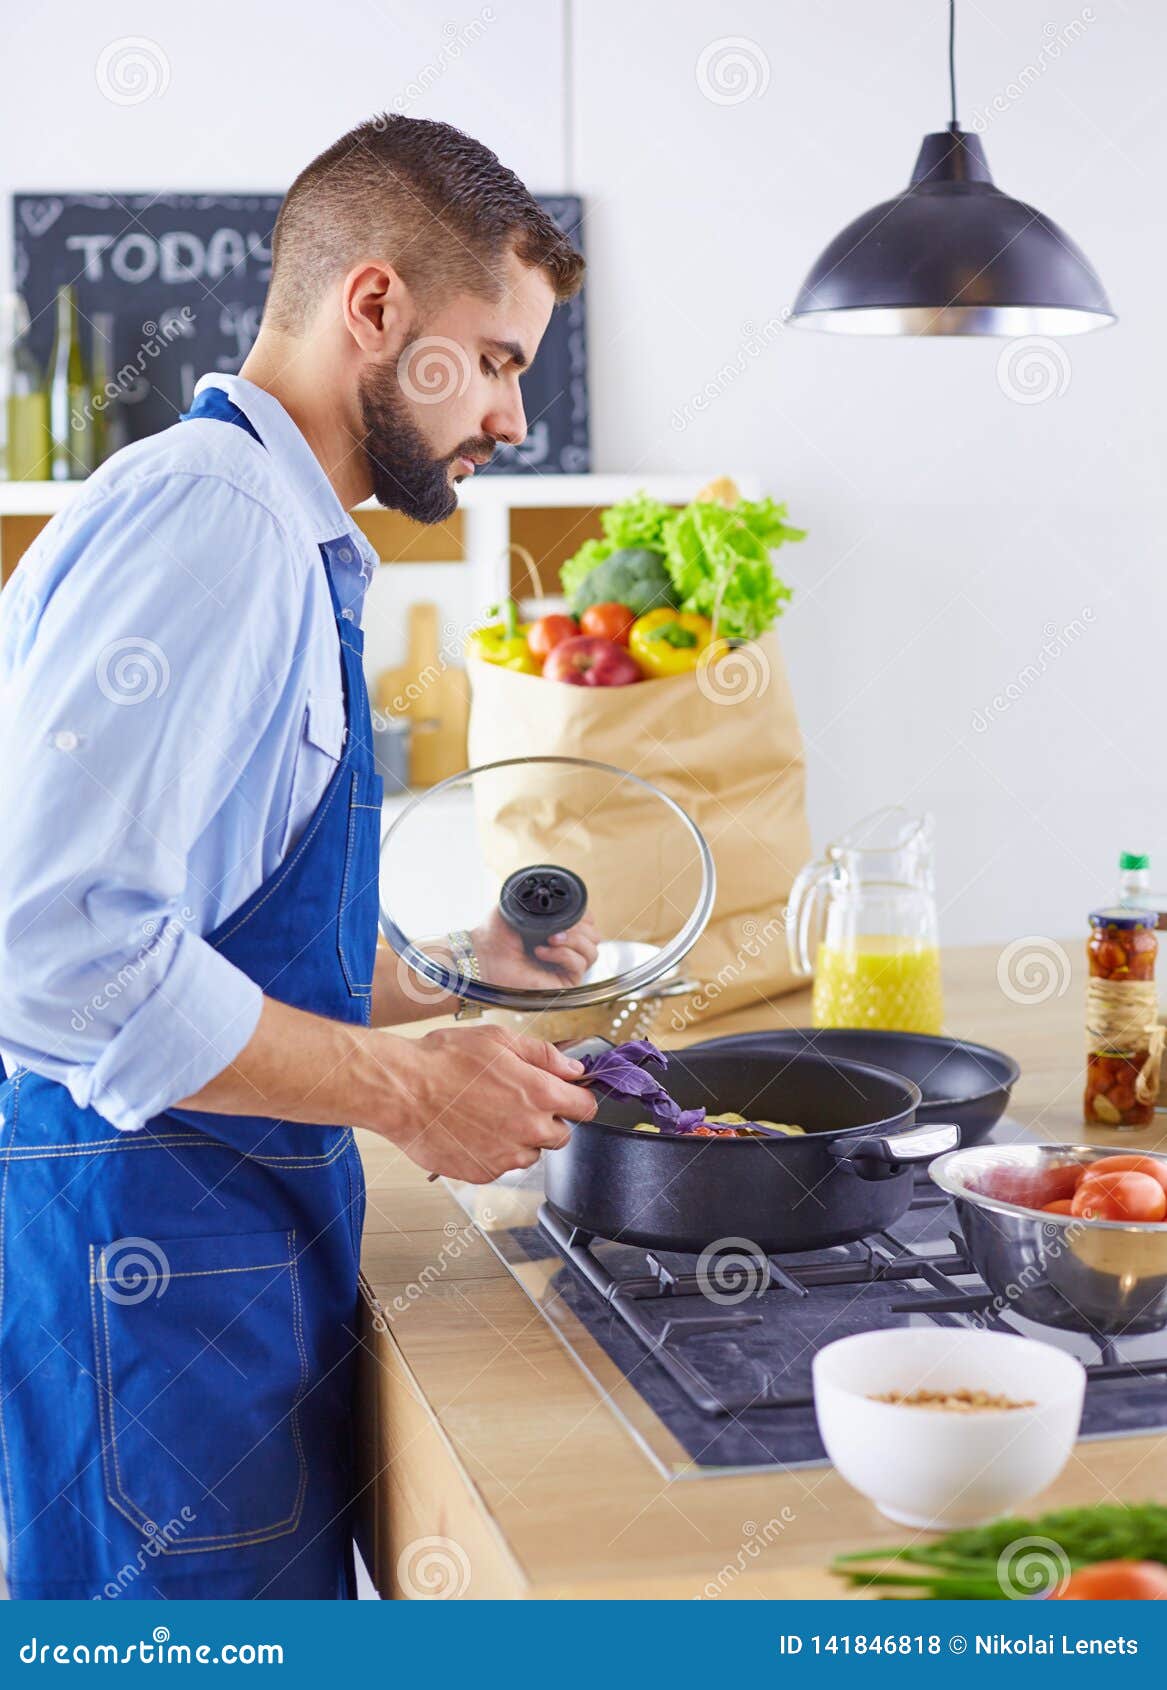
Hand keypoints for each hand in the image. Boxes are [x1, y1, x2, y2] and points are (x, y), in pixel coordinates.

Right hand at [375, 1024, 597, 1182]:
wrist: (402, 1090)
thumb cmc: (444, 1060)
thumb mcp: (499, 1039)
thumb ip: (543, 1055)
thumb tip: (572, 1068)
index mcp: (539, 1094)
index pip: (586, 1108)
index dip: (577, 1099)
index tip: (568, 1096)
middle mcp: (529, 1130)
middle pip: (561, 1135)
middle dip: (547, 1119)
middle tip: (518, 1101)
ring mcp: (506, 1155)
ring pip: (531, 1153)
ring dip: (520, 1138)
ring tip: (489, 1114)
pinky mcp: (483, 1172)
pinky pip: (502, 1165)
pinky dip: (493, 1152)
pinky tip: (473, 1130)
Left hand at [469, 908, 600, 988]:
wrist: (483, 955)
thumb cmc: (496, 933)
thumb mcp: (518, 906)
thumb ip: (537, 897)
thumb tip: (555, 894)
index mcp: (559, 931)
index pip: (589, 923)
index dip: (584, 916)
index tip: (569, 912)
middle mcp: (566, 950)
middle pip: (596, 937)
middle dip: (581, 927)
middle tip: (557, 927)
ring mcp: (565, 968)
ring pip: (593, 952)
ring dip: (574, 940)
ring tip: (549, 938)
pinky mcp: (564, 984)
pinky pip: (579, 966)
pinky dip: (563, 955)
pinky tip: (542, 952)